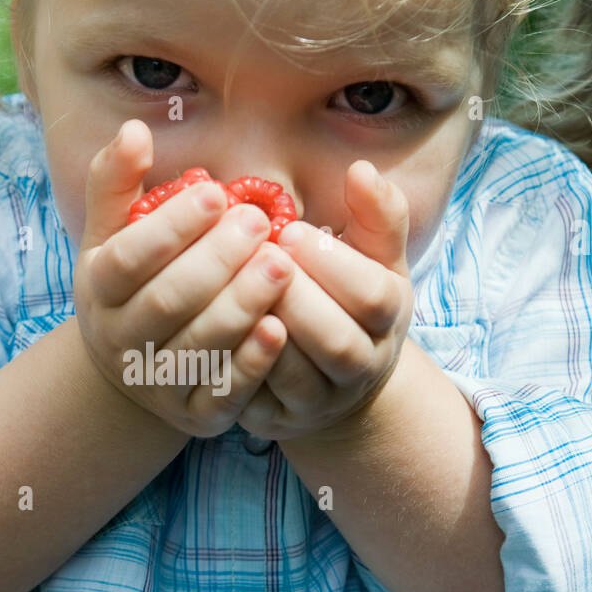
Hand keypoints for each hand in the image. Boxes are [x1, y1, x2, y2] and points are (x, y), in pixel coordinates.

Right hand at [73, 120, 297, 437]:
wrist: (136, 368)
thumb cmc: (135, 282)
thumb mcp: (114, 233)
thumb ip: (118, 181)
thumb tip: (134, 130)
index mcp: (98, 288)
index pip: (130, 258)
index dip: (172, 227)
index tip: (217, 193)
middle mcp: (119, 340)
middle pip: (167, 302)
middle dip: (216, 262)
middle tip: (260, 224)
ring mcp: (156, 382)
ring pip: (198, 347)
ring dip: (240, 307)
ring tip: (280, 267)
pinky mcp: (194, 415)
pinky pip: (223, 392)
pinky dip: (251, 363)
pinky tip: (279, 329)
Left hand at [236, 160, 413, 442]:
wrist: (332, 378)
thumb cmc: (344, 298)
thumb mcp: (371, 256)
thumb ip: (374, 213)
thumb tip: (363, 169)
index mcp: (387, 317)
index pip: (373, 296)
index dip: (332, 264)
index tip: (289, 230)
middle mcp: (361, 366)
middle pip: (337, 343)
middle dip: (295, 299)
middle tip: (254, 259)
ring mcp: (319, 402)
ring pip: (295, 379)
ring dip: (258, 333)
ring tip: (225, 289)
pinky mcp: (276, 422)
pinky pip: (252, 403)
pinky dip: (230, 366)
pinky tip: (203, 327)